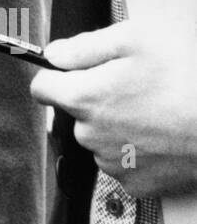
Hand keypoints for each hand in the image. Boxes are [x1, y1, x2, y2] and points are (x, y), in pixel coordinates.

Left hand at [35, 23, 196, 196]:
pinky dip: (137, 150)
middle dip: (95, 98)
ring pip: (100, 139)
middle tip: (133, 84)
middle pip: (75, 113)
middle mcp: (91, 136)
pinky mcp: (138, 185)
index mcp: (84, 99)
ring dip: (117, 125)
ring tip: (154, 109)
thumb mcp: (135, 39)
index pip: (42, 87)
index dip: (56, 74)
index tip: (69, 71)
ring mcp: (115, 164)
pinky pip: (125, 163)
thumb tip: (54, 54)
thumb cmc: (189, 78)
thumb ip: (83, 46)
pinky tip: (161, 134)